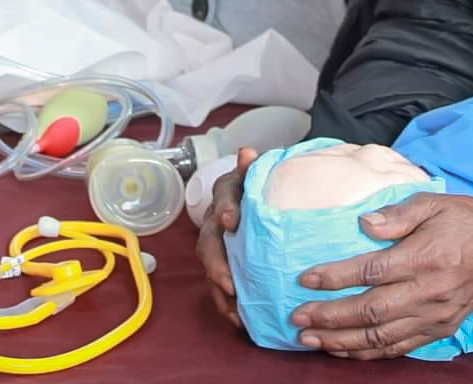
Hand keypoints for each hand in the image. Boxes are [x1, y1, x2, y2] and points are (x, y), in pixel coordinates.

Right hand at [195, 147, 257, 328]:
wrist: (261, 196)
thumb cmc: (263, 185)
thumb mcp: (262, 172)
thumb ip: (256, 166)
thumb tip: (246, 152)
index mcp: (227, 191)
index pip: (223, 196)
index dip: (226, 208)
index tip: (231, 222)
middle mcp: (217, 217)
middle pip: (209, 240)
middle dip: (218, 264)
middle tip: (230, 283)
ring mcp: (218, 241)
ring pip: (211, 266)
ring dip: (220, 290)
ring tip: (234, 311)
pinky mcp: (224, 262)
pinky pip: (219, 283)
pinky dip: (226, 302)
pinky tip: (240, 320)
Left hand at [290, 193, 472, 359]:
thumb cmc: (467, 220)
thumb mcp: (433, 203)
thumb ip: (395, 214)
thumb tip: (362, 223)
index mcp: (424, 258)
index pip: (370, 272)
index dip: (334, 278)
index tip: (304, 279)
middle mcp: (428, 293)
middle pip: (370, 312)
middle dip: (330, 318)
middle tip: (297, 318)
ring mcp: (435, 316)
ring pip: (382, 337)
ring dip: (343, 341)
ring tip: (311, 339)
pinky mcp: (441, 328)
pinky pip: (400, 347)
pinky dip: (369, 353)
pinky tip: (345, 349)